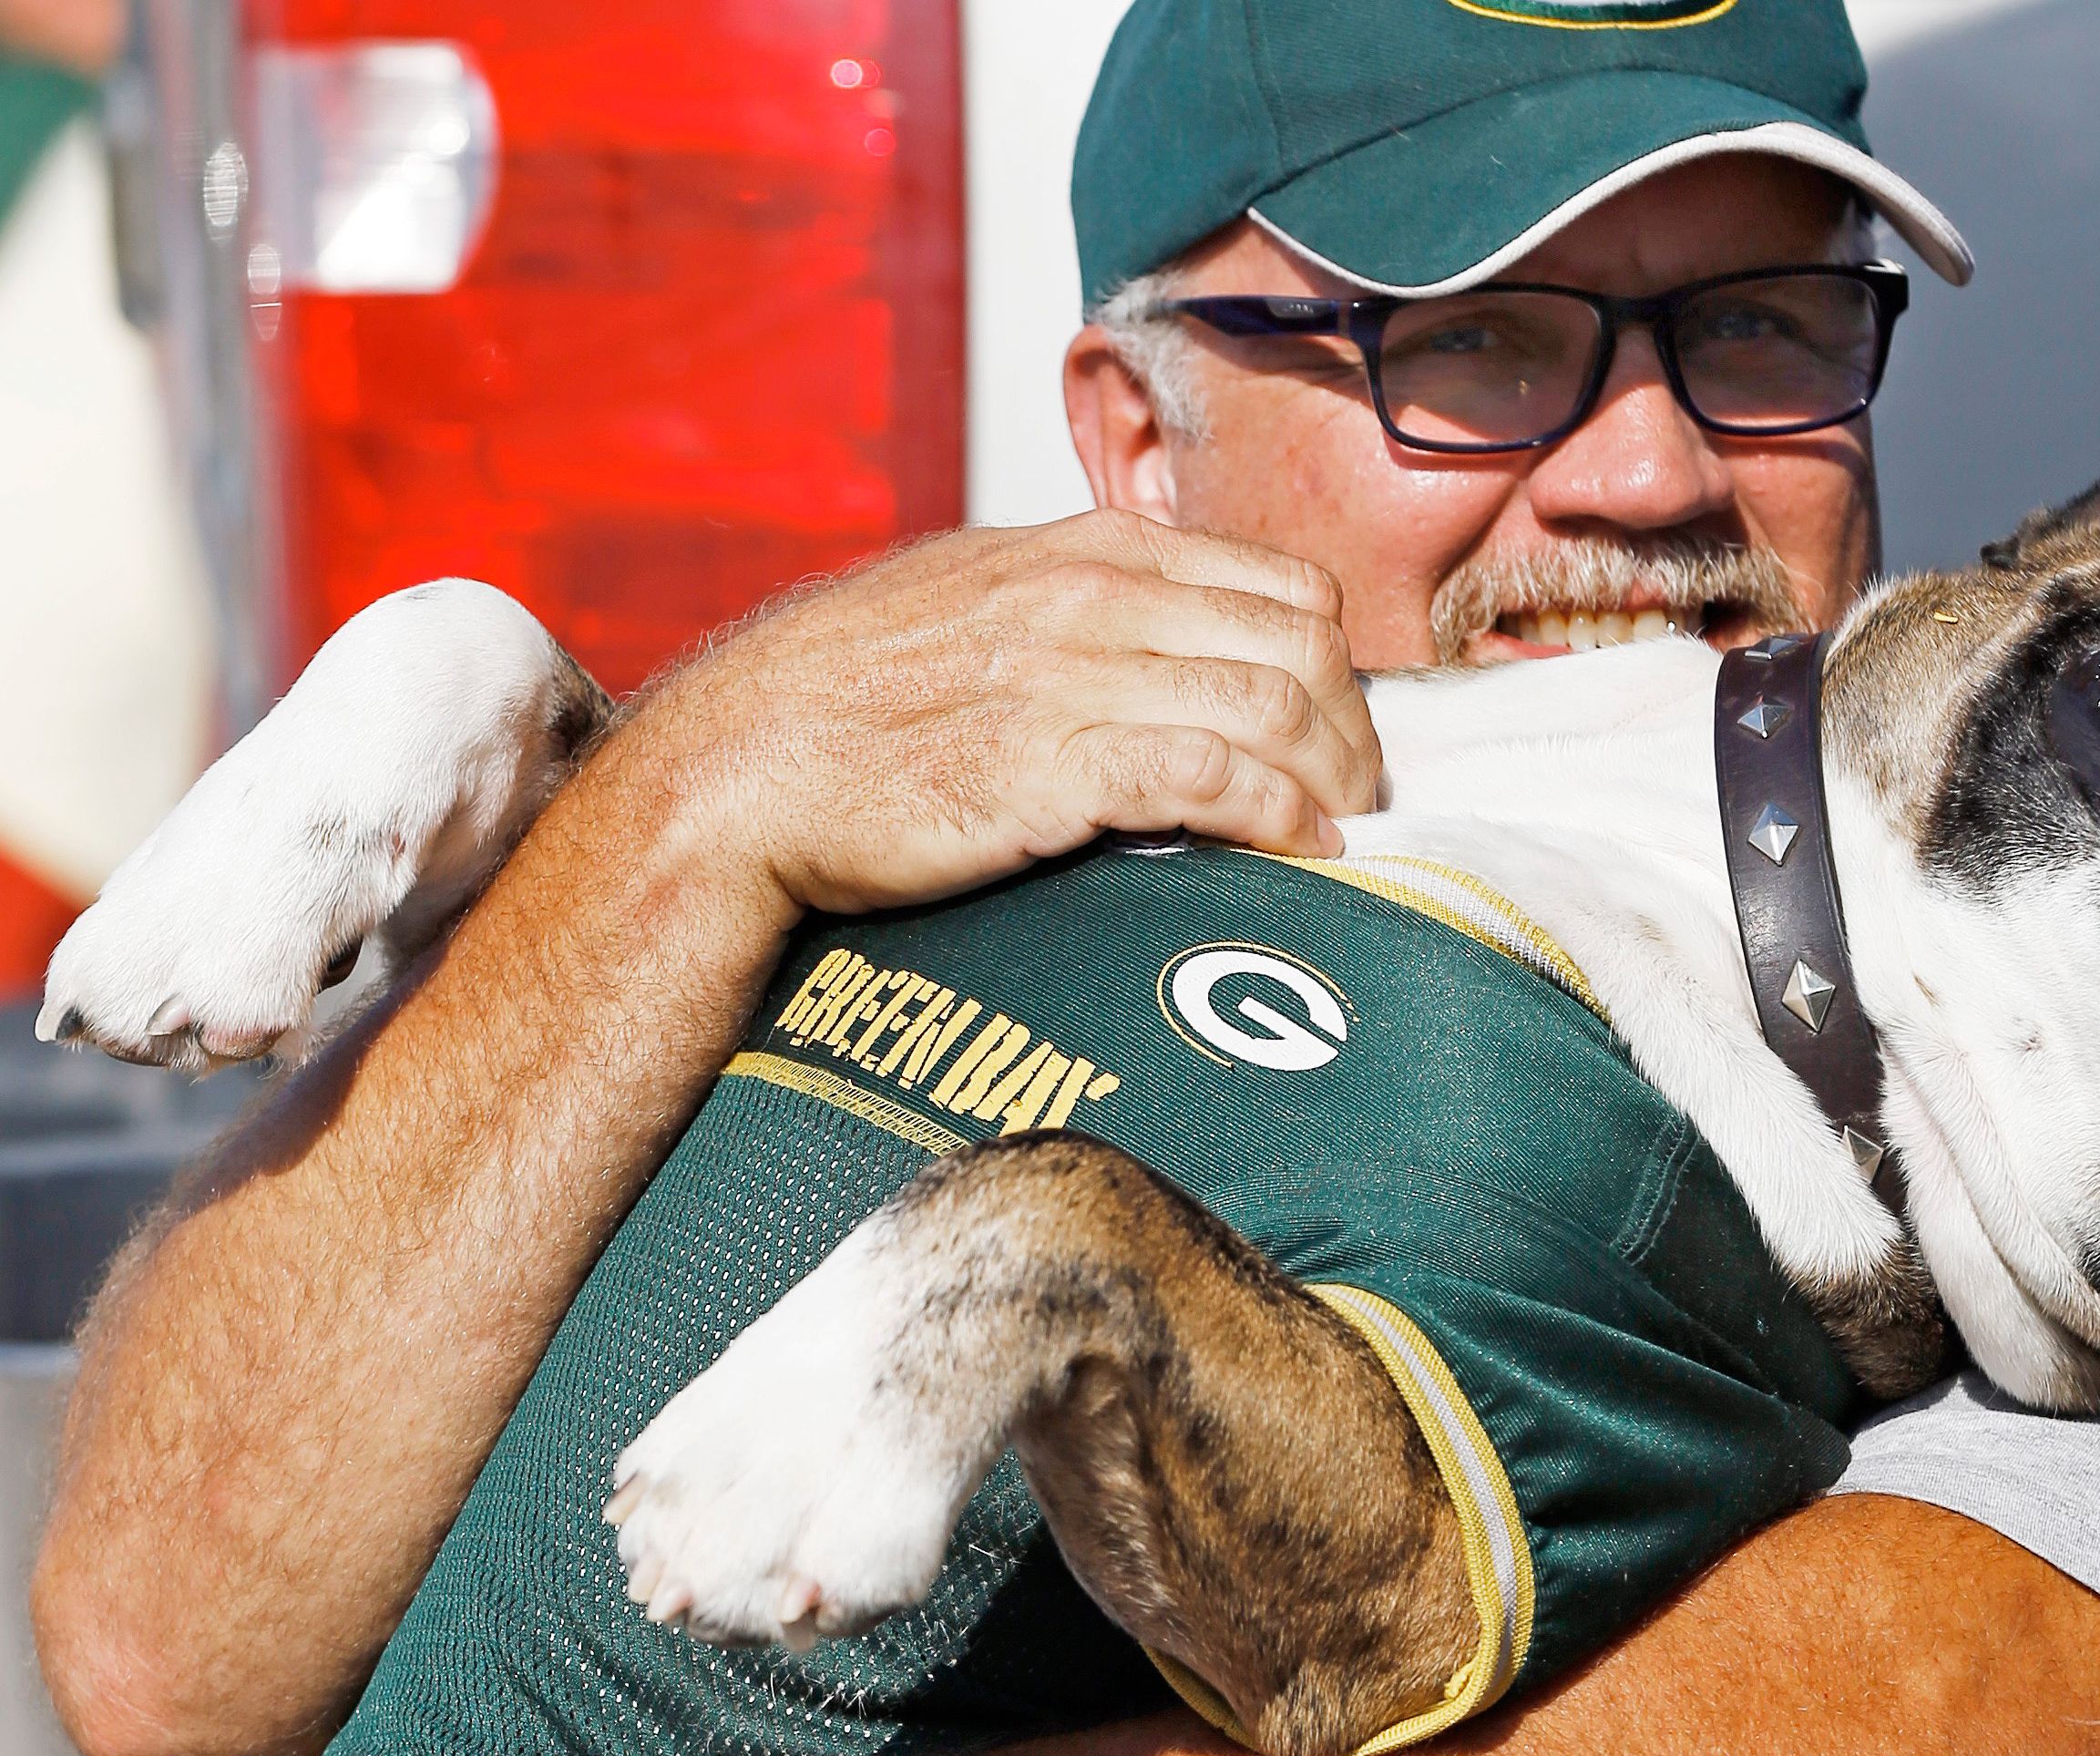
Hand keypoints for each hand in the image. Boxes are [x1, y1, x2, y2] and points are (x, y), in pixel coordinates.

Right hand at [629, 512, 1377, 922]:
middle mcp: (1091, 598)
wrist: (734, 768)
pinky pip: (1210, 776)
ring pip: (1273, 705)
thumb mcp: (976, 607)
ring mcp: (1070, 678)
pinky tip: (1297, 853)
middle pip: (1302, 646)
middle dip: (1354, 731)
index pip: (1282, 587)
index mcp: (1086, 551)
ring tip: (1341, 834)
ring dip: (1331, 782)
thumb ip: (1080, 616)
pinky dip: (1277, 817)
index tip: (1344, 737)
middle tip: (1360, 801)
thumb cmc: (847, 702)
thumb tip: (1170, 657)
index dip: (1338, 668)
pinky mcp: (1047, 768)